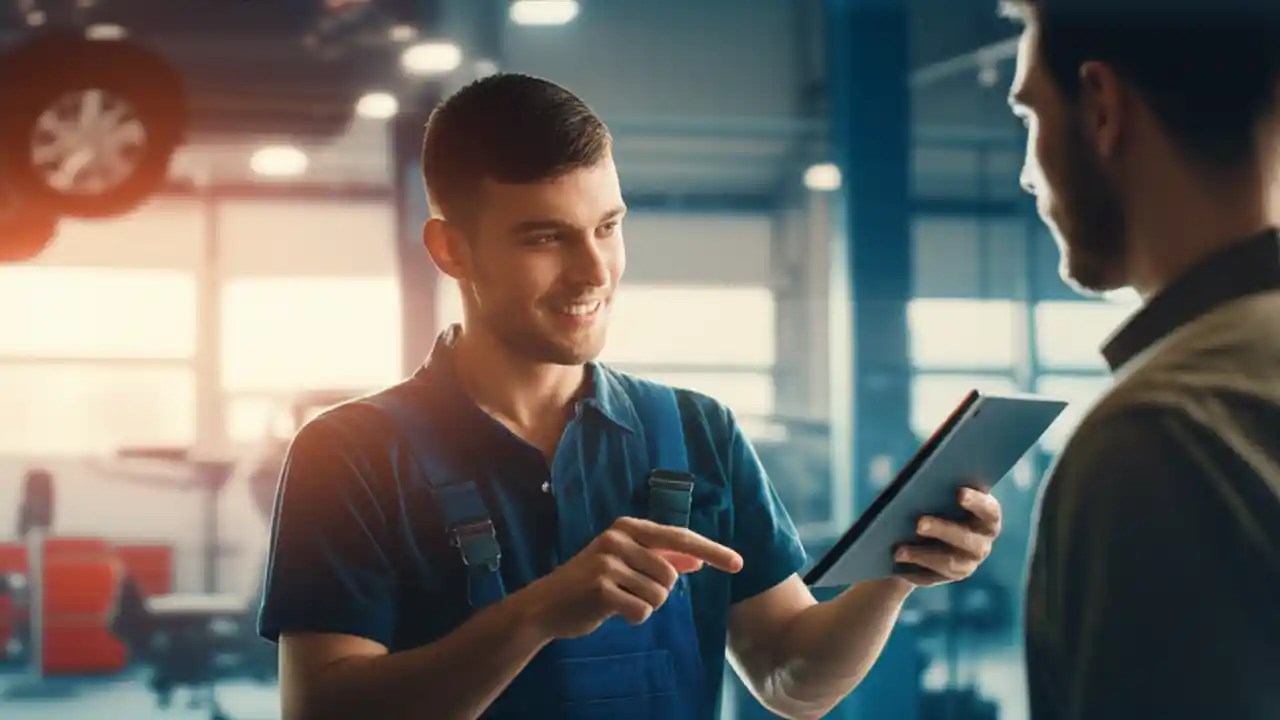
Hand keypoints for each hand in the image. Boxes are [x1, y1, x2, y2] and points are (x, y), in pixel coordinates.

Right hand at [520, 517, 743, 639]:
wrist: (547, 604)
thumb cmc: (592, 582)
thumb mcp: (627, 563)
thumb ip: (663, 558)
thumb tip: (699, 559)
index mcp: (629, 527)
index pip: (680, 538)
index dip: (712, 551)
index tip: (738, 563)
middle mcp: (619, 538)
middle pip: (671, 575)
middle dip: (659, 592)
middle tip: (630, 592)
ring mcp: (608, 562)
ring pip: (659, 595)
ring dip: (645, 606)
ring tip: (619, 600)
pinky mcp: (601, 587)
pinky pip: (642, 611)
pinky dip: (634, 618)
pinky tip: (613, 611)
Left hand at [894, 487, 1001, 587]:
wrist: (924, 531)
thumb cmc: (934, 500)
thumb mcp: (936, 492)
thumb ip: (935, 487)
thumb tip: (918, 484)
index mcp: (987, 517)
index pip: (990, 511)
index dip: (977, 502)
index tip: (959, 492)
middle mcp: (982, 544)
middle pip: (966, 539)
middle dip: (942, 530)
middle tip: (919, 523)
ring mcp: (967, 565)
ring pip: (948, 563)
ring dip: (922, 556)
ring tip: (898, 551)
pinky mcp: (944, 578)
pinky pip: (929, 577)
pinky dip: (911, 571)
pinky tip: (895, 564)